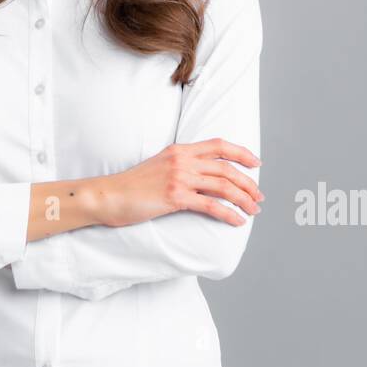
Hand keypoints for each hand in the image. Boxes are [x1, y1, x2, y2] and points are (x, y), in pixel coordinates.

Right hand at [96, 138, 262, 227]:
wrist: (108, 195)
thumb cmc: (131, 186)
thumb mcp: (158, 165)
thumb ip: (179, 165)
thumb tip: (201, 175)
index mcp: (179, 150)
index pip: (218, 145)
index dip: (241, 153)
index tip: (256, 163)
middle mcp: (182, 160)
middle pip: (226, 168)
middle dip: (248, 183)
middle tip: (258, 196)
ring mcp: (179, 178)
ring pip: (224, 186)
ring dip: (244, 199)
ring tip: (253, 210)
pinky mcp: (175, 197)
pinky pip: (211, 205)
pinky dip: (229, 214)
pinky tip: (238, 221)